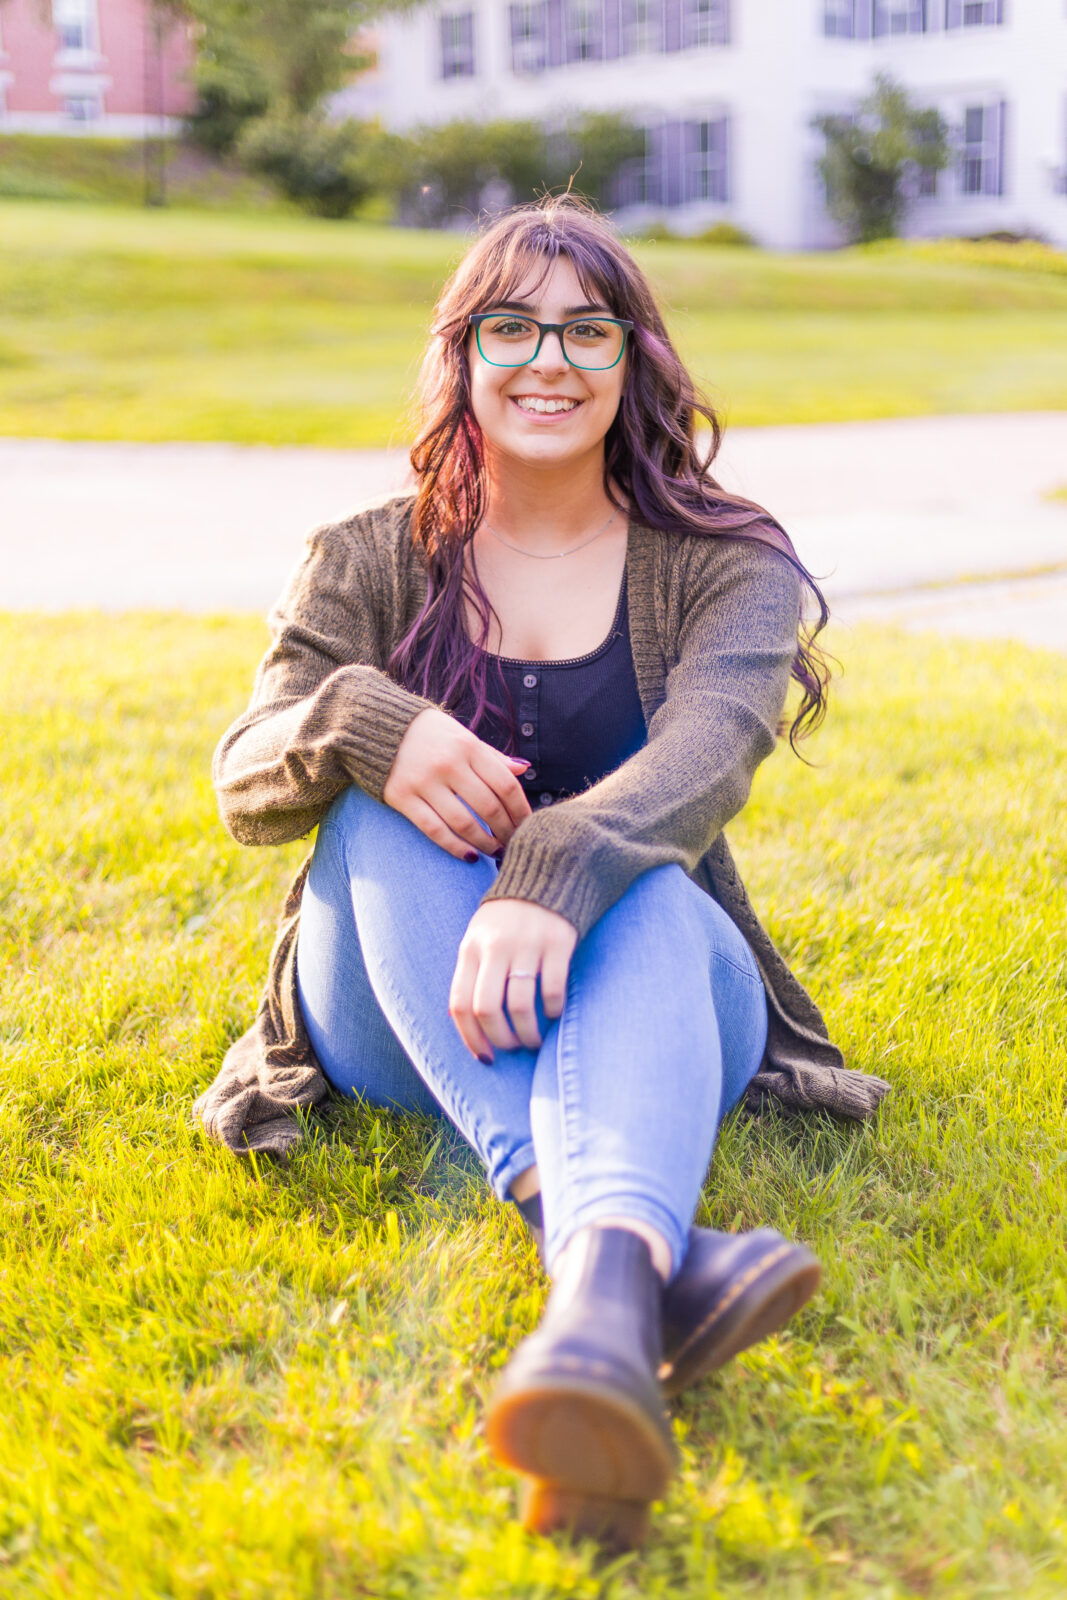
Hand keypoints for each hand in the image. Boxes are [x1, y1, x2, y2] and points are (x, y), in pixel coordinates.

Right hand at [383, 707, 531, 859]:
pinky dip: (456, 847)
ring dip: (485, 843)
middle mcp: (448, 763)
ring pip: (464, 823)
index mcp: (468, 746)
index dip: (521, 810)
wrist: (375, 724)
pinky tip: (470, 856)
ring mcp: (424, 782)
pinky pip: (435, 830)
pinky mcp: (402, 797)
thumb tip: (523, 769)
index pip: (505, 784)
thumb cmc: (428, 733)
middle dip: (506, 831)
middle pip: (489, 807)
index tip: (527, 825)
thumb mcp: (462, 735)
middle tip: (513, 843)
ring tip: (495, 852)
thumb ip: (491, 756)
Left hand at [448, 899, 577, 1061]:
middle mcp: (495, 947)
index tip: (485, 1056)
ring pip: (520, 1005)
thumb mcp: (477, 938)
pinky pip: (553, 989)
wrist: (545, 875)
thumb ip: (468, 973)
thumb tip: (455, 1017)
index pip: (460, 1004)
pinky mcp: (558, 942)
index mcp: (470, 948)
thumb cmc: (506, 919)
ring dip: (528, 1033)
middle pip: (488, 1008)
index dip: (470, 1037)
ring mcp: (527, 944)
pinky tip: (553, 1013)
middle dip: (500, 1039)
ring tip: (533, 1040)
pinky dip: (553, 1010)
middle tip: (513, 1047)